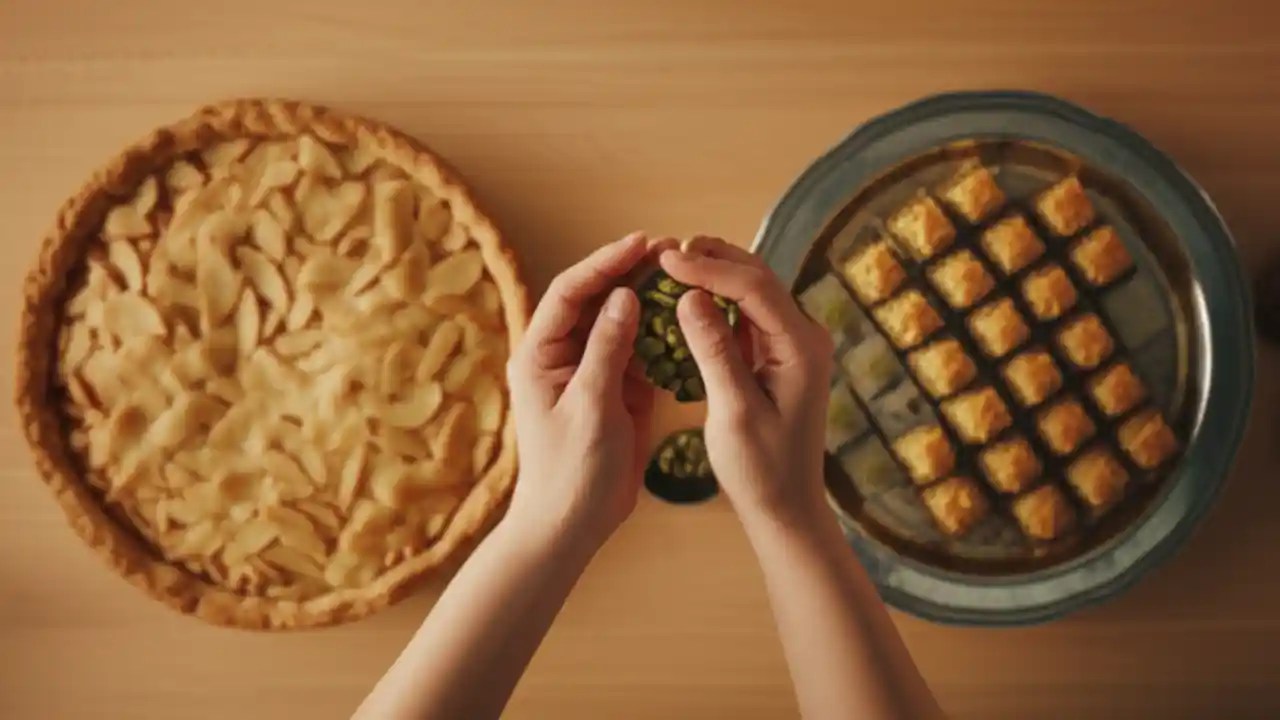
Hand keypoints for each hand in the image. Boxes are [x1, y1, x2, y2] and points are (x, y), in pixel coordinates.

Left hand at [505, 232, 655, 547]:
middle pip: (597, 300)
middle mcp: (562, 356)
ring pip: (621, 323)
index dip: (605, 263)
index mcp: (540, 354)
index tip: (642, 243)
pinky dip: (660, 337)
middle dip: (630, 274)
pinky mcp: (615, 391)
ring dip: (650, 302)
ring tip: (684, 277)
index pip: (571, 292)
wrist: (570, 526)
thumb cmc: (570, 471)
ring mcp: (590, 372)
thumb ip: (608, 348)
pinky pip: (638, 352)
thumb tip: (626, 295)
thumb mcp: (591, 405)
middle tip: (671, 252)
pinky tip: (686, 320)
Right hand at [659, 238, 834, 524]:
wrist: (785, 507)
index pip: (754, 286)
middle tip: (664, 251)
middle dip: (711, 259)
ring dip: (713, 275)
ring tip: (671, 265)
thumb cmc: (760, 470)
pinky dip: (717, 302)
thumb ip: (713, 350)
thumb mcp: (733, 411)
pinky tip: (687, 297)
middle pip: (757, 278)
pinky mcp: (778, 356)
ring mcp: (793, 345)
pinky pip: (746, 316)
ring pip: (752, 292)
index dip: (708, 266)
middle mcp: (804, 337)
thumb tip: (689, 296)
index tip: (665, 258)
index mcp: (800, 346)